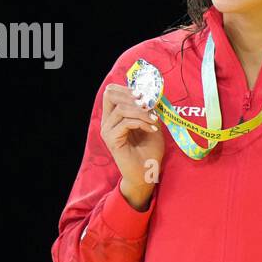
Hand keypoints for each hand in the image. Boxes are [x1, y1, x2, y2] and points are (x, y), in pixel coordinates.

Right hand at [100, 83, 165, 208]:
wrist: (147, 173)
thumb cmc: (149, 151)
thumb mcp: (153, 125)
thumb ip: (149, 110)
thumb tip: (152, 95)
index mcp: (114, 116)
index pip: (112, 92)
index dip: (128, 89)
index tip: (146, 96)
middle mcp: (107, 121)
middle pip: (110, 95)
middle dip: (133, 97)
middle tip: (150, 106)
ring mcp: (107, 130)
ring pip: (121, 109)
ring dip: (142, 112)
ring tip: (154, 121)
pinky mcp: (111, 140)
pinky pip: (126, 123)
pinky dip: (142, 123)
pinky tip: (152, 129)